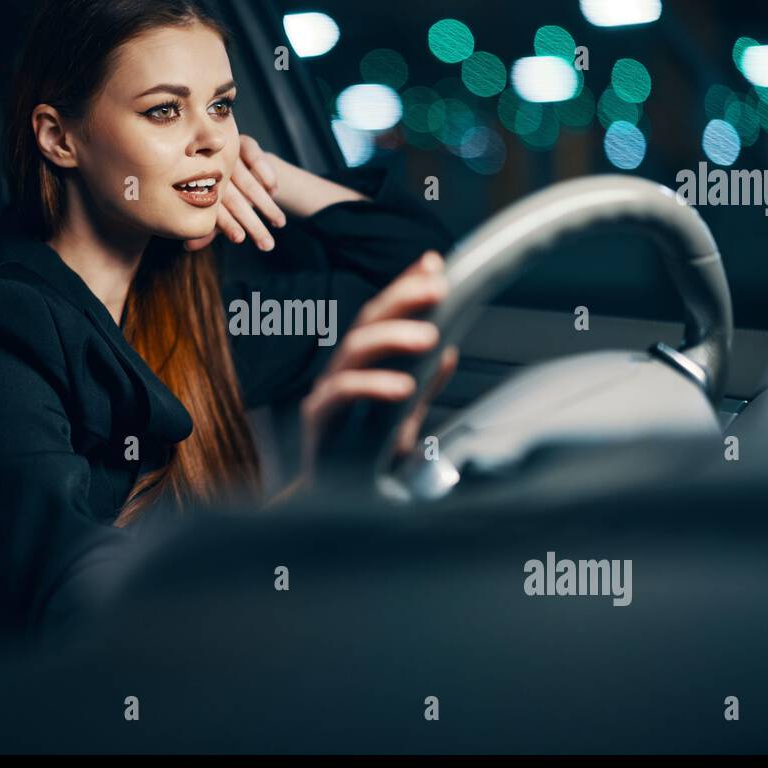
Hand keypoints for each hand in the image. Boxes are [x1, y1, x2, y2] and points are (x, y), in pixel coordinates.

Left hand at [184, 135, 286, 251]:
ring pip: (248, 183)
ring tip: (279, 223)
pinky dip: (267, 175)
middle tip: (267, 245)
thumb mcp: (220, 211)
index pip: (215, 210)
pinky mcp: (245, 144)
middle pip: (234, 201)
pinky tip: (274, 192)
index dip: (228, 226)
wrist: (243, 165)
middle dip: (252, 224)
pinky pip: (256, 158)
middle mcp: (212, 171)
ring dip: (266, 205)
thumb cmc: (225, 193)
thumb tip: (188, 247)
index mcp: (200, 188)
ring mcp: (229, 157)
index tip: (240, 239)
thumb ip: (208, 229)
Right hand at [296, 250, 458, 482]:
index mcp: (363, 365)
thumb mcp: (403, 418)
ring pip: (355, 349)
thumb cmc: (364, 460)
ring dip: (392, 336)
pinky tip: (403, 388)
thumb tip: (448, 350)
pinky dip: (372, 386)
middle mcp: (343, 370)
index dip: (406, 287)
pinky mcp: (318, 420)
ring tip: (429, 338)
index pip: (384, 315)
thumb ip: (422, 384)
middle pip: (368, 320)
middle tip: (439, 288)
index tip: (435, 263)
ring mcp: (327, 392)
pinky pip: (342, 393)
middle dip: (403, 298)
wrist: (334, 505)